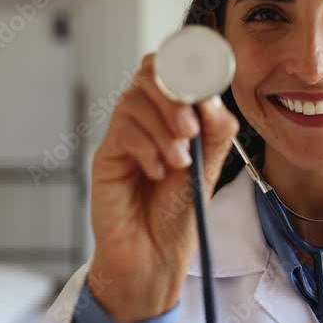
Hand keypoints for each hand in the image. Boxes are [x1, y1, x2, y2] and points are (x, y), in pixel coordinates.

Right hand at [86, 53, 239, 322]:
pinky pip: (122, 131)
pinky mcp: (107, 156)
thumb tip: (211, 99)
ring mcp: (124, 136)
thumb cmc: (179, 213)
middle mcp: (146, 120)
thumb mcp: (209, 167)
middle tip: (190, 130)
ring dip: (162, 127)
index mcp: (173, 115)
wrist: (156, 255)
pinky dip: (146, 148)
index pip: (171, 69)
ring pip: (134, 100)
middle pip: (149, 74)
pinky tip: (158, 173)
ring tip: (179, 161)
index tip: (203, 89)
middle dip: (173, 96)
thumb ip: (215, 131)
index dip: (185, 68)